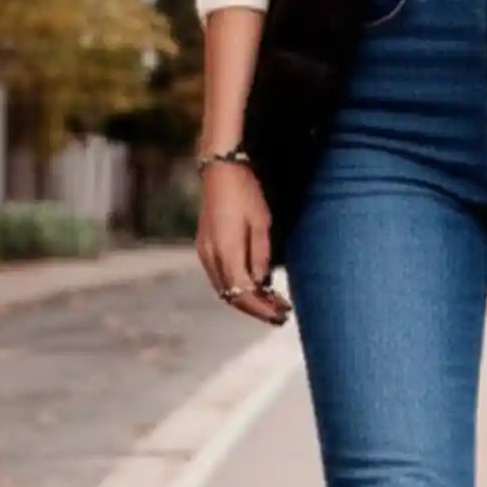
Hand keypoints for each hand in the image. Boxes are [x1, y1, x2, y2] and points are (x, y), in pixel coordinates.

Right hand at [195, 163, 291, 324]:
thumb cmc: (246, 193)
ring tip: (273, 303)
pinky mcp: (205, 247)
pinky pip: (220, 277)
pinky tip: (257, 286)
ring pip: (224, 289)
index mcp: (226, 251)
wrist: (221, 171)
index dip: (262, 309)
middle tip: (281, 314)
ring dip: (247, 299)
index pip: (242, 293)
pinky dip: (238, 287)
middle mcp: (210, 256)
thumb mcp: (262, 224)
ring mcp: (204, 252)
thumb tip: (261, 284)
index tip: (281, 316)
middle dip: (256, 309)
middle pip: (231, 296)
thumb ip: (261, 257)